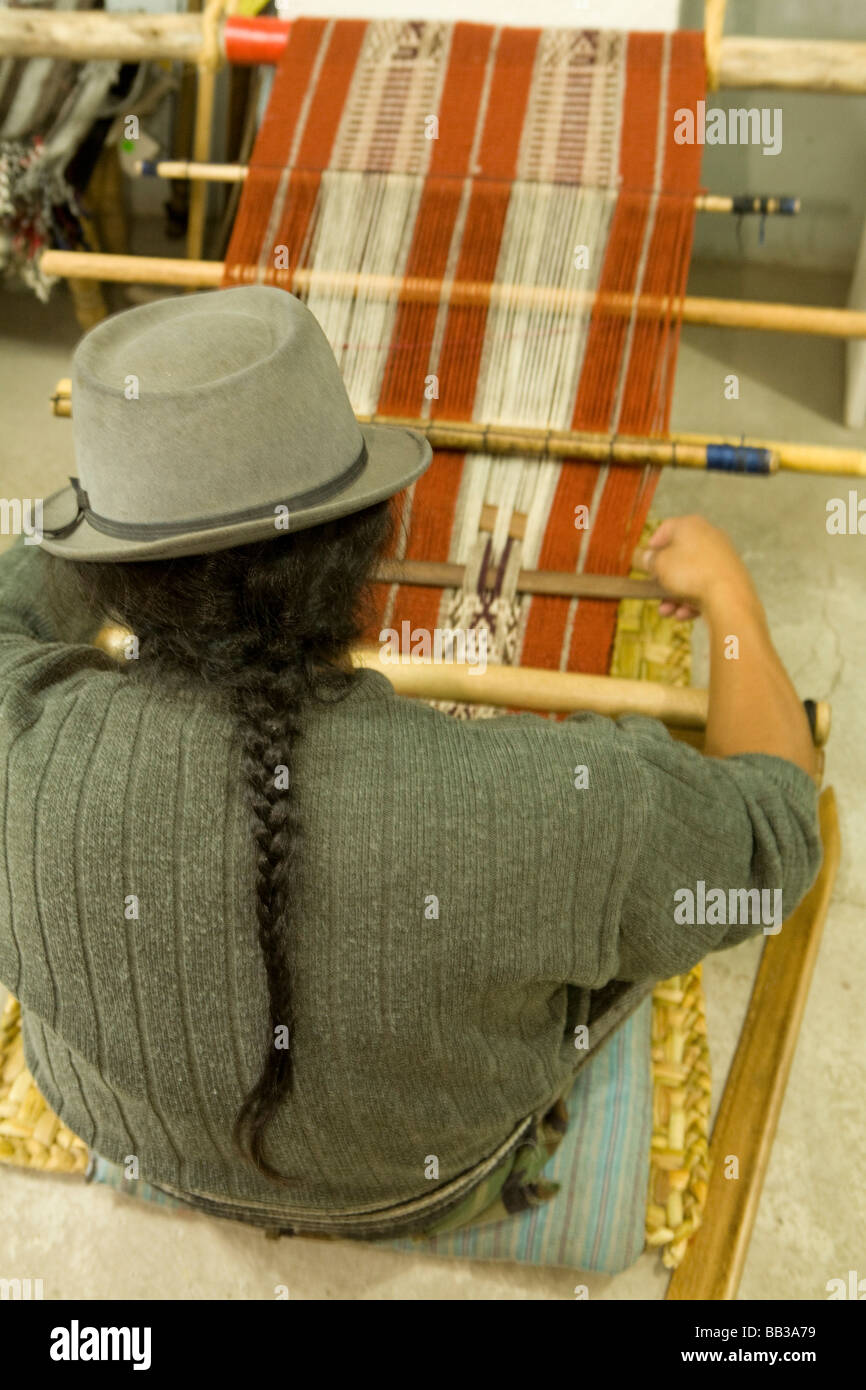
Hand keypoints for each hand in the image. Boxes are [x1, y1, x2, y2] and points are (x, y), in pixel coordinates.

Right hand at [632, 515, 756, 621]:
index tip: (644, 561)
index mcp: (690, 525)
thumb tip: (643, 557)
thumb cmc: (691, 573)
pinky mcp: (730, 576)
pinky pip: (704, 586)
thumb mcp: (659, 565)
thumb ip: (647, 560)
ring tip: (666, 611)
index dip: (651, 546)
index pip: (665, 529)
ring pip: (690, 575)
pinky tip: (683, 613)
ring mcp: (721, 557)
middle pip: (678, 556)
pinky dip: (692, 599)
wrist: (729, 596)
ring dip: (674, 594)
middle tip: (653, 589)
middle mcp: (709, 536)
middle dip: (663, 578)